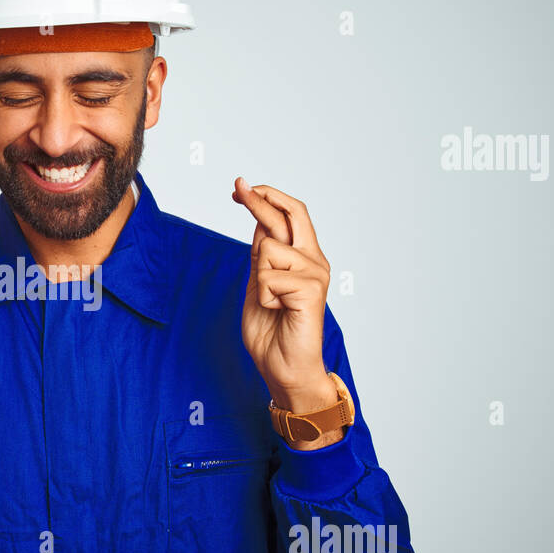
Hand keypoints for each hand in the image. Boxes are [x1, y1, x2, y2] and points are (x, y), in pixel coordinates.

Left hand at [232, 177, 332, 408]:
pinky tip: (279, 311)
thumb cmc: (272, 331)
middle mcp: (313, 261)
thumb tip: (260, 222)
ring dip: (259, 279)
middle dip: (260, 199)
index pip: (287, 217)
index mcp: (302, 259)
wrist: (284, 367)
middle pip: (289, 216)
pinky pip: (269, 277)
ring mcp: (315, 274)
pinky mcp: (311, 290)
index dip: (264, 199)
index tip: (240, 187)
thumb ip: (263, 255)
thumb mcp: (259, 284)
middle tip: (238, 185)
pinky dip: (264, 296)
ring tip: (273, 303)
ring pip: (269, 250)